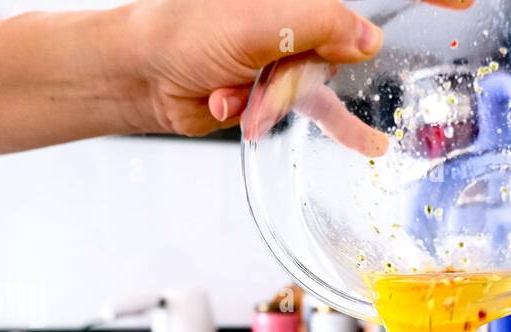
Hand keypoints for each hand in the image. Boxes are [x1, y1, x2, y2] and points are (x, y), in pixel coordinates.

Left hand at [125, 0, 473, 147]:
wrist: (142, 78)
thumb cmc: (182, 33)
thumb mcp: (256, 22)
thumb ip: (318, 26)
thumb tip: (368, 38)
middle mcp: (297, 15)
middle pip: (341, 43)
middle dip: (301, 73)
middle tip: (262, 79)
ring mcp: (290, 51)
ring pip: (321, 83)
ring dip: (280, 99)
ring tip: (245, 101)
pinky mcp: (281, 88)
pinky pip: (311, 109)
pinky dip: (295, 119)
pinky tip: (333, 136)